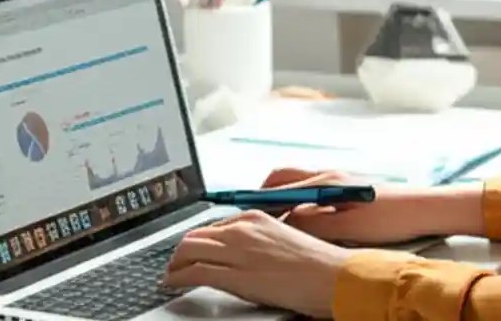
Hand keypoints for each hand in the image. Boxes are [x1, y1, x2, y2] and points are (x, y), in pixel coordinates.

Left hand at [163, 210, 349, 318]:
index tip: (193, 248)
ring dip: (174, 263)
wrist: (329, 276)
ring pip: (188, 249)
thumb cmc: (315, 262)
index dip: (198, 239)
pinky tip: (173, 283)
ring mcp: (236, 250)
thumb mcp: (284, 239)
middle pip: (196, 234)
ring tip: (171, 274)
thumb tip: (244, 251)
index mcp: (255, 217)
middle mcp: (242, 229)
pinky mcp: (234, 274)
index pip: (213, 225)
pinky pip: (194, 272)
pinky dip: (177, 277)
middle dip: (181, 250)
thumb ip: (259, 239)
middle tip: (176, 262)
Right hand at [263, 168, 485, 244]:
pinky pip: (314, 198)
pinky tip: (306, 228)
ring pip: (299, 190)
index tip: (236, 208)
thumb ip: (312, 224)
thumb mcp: (347, 227)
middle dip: (264, 197)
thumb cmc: (391, 216)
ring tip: (276, 227)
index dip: (254, 198)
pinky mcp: (348, 193)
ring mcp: (339, 183)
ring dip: (284, 205)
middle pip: (283, 181)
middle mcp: (329, 176)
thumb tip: (284, 224)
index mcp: (326, 181)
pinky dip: (301, 209)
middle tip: (251, 218)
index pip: (277, 185)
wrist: (425, 209)